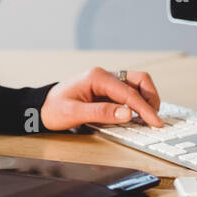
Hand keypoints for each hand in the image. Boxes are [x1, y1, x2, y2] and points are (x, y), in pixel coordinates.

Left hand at [40, 67, 163, 130]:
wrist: (42, 108)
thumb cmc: (54, 109)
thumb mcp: (74, 113)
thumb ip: (101, 112)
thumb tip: (127, 113)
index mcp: (97, 77)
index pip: (128, 92)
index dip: (144, 108)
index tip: (155, 121)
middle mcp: (104, 75)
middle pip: (138, 80)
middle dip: (151, 98)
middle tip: (155, 118)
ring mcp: (107, 81)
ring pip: (136, 84)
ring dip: (146, 99)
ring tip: (148, 117)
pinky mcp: (107, 90)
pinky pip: (128, 92)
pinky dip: (137, 102)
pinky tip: (137, 115)